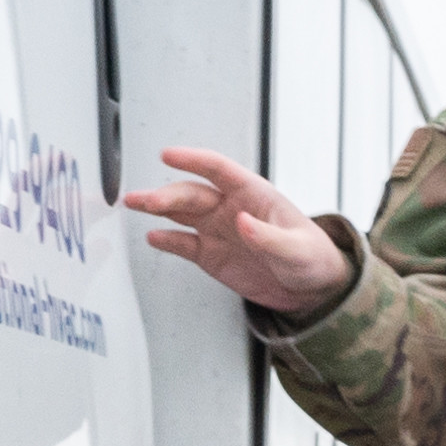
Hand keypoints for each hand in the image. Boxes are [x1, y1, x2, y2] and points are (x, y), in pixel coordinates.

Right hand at [123, 146, 351, 312]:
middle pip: (193, 194)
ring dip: (158, 208)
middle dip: (167, 195)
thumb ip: (269, 236)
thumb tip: (243, 222)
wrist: (311, 290)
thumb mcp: (297, 249)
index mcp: (254, 195)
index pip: (219, 170)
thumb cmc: (312, 258)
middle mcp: (231, 208)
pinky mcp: (212, 256)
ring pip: (182, 213)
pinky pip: (184, 244)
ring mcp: (219, 231)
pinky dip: (168, 241)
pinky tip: (153, 237)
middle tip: (147, 201)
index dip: (193, 160)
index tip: (169, 155)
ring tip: (133, 204)